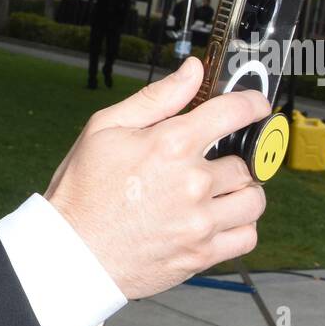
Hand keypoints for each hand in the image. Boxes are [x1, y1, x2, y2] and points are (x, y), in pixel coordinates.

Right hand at [45, 57, 268, 299]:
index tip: (254, 108)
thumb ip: (156, 98)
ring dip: (240, 193)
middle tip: (210, 163)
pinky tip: (217, 220)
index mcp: (170, 144)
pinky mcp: (200, 254)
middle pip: (245, 160)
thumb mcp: (104, 130)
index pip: (236, 113)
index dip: (252, 104)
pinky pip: (246, 236)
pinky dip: (239, 227)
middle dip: (231, 158)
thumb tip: (192, 72)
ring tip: (217, 193)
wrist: (70, 253)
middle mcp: (192, 182)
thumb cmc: (81, 193)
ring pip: (252, 199)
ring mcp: (199, 221)